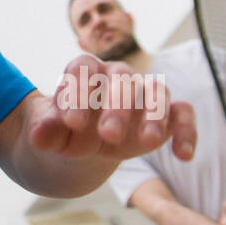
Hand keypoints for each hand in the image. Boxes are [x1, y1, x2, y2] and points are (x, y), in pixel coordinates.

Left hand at [28, 55, 196, 162]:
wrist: (78, 145)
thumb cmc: (63, 131)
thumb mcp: (49, 133)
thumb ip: (46, 131)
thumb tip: (39, 137)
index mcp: (84, 72)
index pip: (83, 69)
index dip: (79, 92)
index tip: (72, 122)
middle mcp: (117, 76)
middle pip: (121, 78)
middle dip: (116, 105)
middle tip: (108, 135)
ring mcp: (142, 94)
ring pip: (156, 92)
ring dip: (154, 115)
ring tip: (149, 142)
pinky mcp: (165, 116)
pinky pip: (182, 114)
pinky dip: (186, 130)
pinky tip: (182, 155)